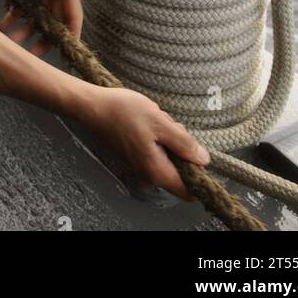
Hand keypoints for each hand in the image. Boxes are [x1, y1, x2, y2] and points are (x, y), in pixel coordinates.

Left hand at [0, 0, 82, 53]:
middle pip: (54, 20)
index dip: (72, 35)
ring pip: (38, 15)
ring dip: (27, 29)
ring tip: (11, 42)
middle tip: (32, 56)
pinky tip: (3, 24)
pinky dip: (15, 14)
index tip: (67, 55)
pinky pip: (24, 3)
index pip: (73, 15)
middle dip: (46, 39)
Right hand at [79, 86, 210, 200]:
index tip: (197, 151)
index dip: (199, 174)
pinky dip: (157, 138)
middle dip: (180, 147)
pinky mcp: (134, 158)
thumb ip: (184, 143)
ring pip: (168, 158)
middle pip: (179, 171)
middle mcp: (148, 176)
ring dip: (168, 139)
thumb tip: (204, 160)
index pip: (189, 190)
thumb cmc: (124, 112)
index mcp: (157, 172)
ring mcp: (140, 168)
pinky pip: (156, 153)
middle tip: (169, 125)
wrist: (93, 107)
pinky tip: (147, 122)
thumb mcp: (160, 122)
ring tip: (155, 120)